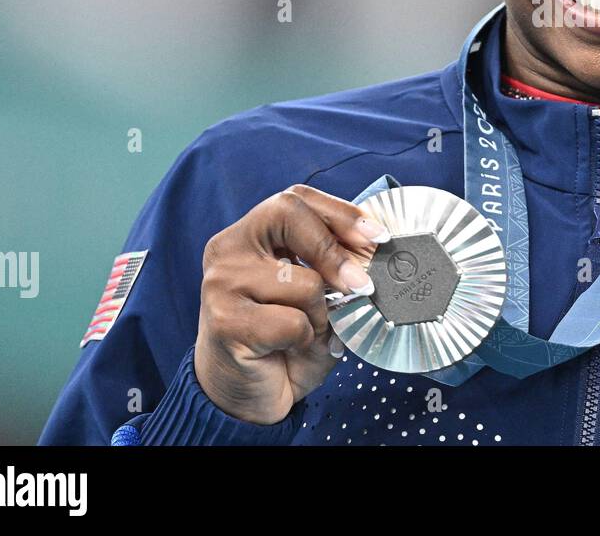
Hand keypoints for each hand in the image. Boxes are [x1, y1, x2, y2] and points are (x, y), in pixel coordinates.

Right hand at [193, 184, 389, 424]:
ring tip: (306, 332)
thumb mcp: (315, 295)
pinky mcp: (225, 322)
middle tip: (363, 284)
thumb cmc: (283, 341)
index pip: (295, 200)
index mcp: (249, 234)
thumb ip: (336, 269)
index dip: (341, 212)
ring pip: (303, 280)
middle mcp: (228, 250)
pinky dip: (304, 340)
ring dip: (321, 314)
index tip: (378, 235)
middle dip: (335, 250)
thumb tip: (377, 253)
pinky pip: (293, 322)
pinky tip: (286, 349)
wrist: (244, 399)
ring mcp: (221, 284)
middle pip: (289, 215)